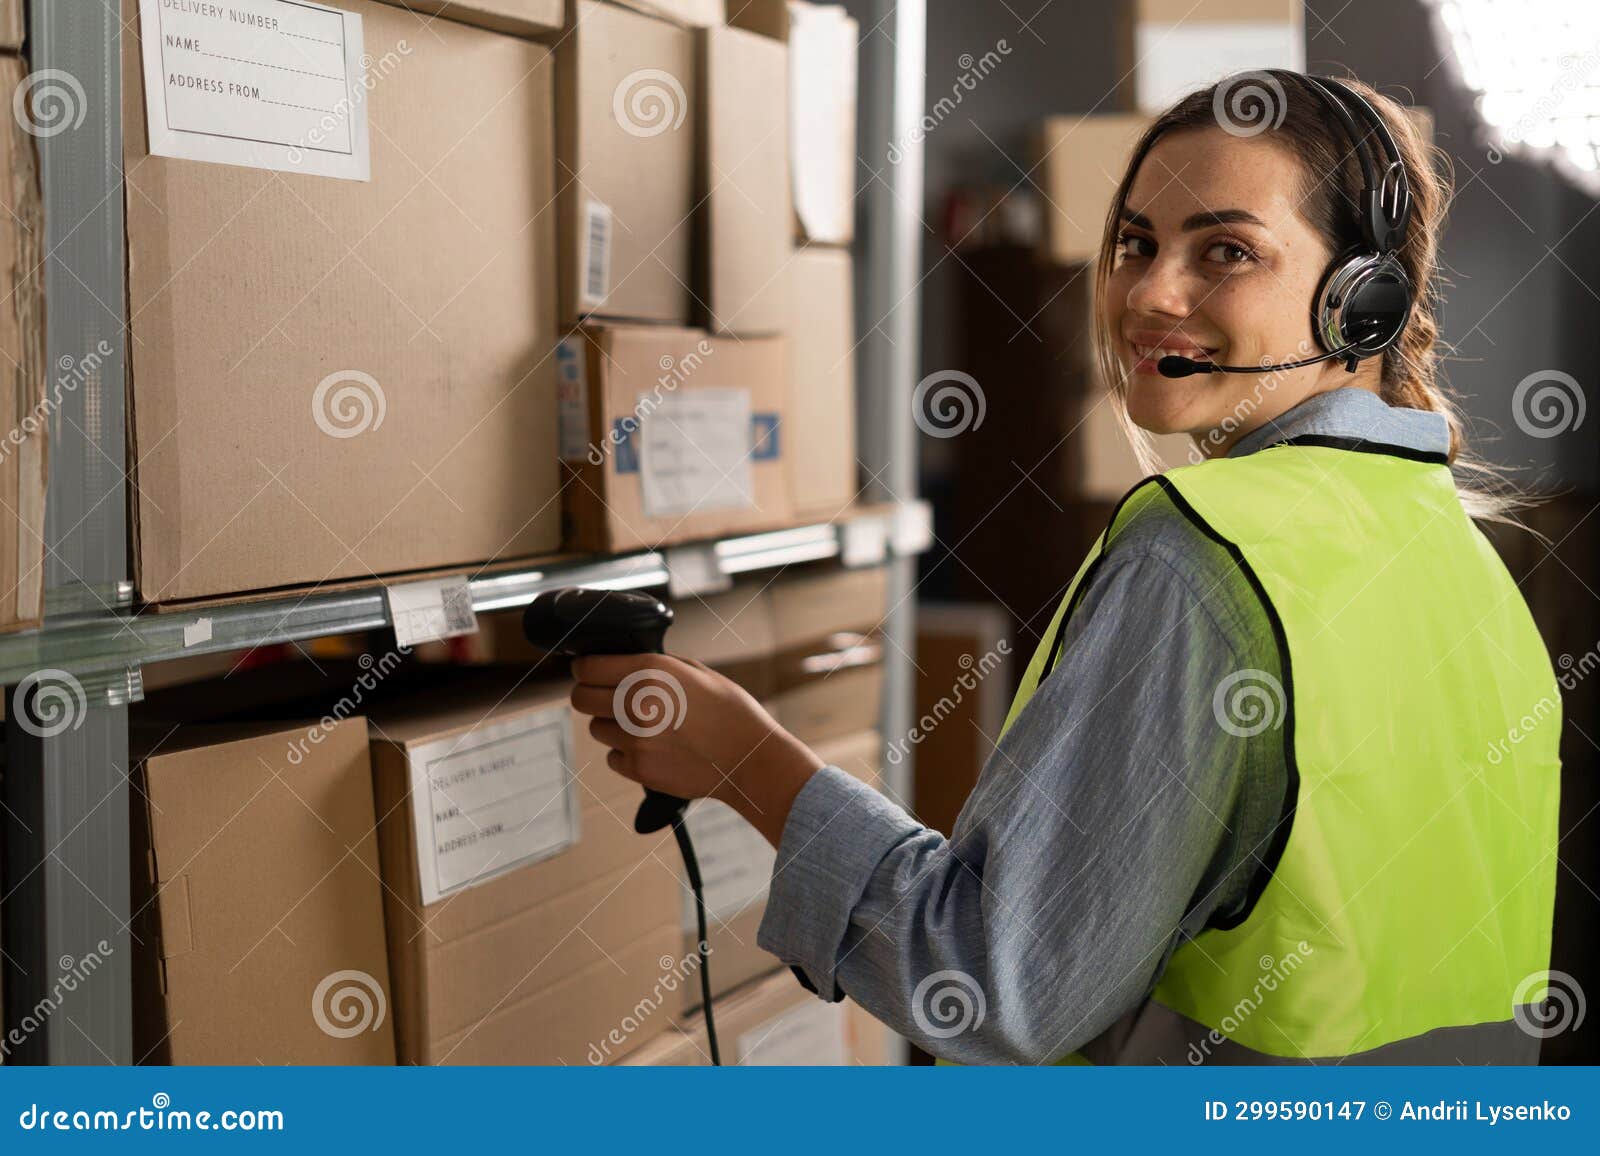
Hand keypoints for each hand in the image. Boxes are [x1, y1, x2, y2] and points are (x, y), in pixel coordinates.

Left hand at [569, 652, 823, 845]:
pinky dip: (627, 754)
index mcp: (649, 671)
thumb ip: (651, 665)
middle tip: (608, 700)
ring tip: (645, 727)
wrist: (750, 757)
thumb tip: (617, 664)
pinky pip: (613, 757)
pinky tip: (655, 748)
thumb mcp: (693, 671)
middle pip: (580, 699)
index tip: (589, 673)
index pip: (586, 668)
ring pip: (597, 729)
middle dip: (590, 697)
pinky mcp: (639, 769)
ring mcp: (636, 739)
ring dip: (612, 726)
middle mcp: (636, 703)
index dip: (584, 670)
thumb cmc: (727, 710)